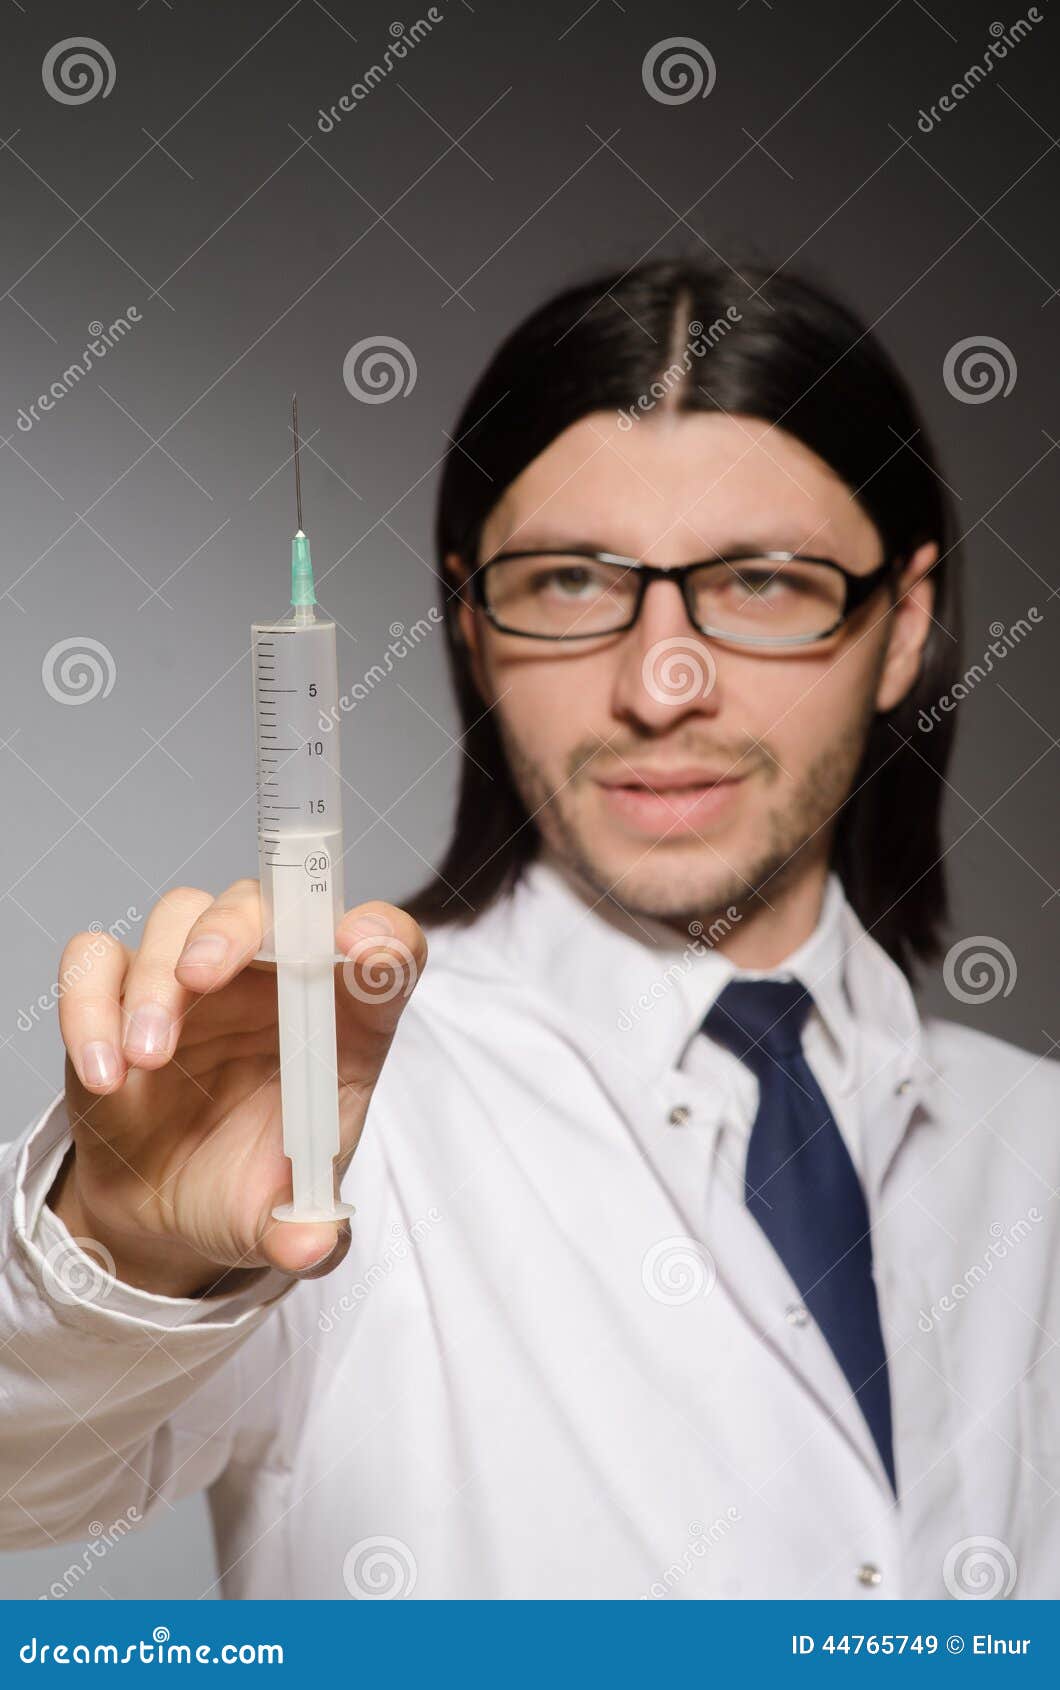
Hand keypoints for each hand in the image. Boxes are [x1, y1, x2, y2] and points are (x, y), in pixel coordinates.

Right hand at [52, 881, 425, 1295]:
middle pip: (270, 905)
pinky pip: (97, 960)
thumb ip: (307, 1230)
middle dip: (235, 927)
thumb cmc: (251, 1185)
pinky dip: (89, 1004)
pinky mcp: (123, 990)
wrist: (168, 1207)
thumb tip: (314, 1241)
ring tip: (146, 1060)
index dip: (384, 936)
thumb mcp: (284, 1219)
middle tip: (202, 976)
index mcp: (343, 1018)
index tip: (365, 951)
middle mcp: (277, 977)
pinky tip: (103, 1074)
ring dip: (158, 978)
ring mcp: (197, 976)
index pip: (389, 949)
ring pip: (181, 915)